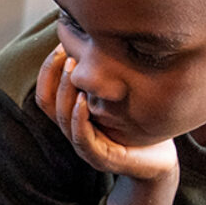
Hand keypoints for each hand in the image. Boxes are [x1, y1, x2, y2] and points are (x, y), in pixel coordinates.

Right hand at [35, 45, 176, 180]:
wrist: (159, 161)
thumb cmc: (139, 127)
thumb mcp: (119, 98)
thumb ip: (105, 79)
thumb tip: (102, 43)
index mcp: (73, 118)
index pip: (46, 93)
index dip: (47, 70)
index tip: (59, 47)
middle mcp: (73, 131)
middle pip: (47, 102)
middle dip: (53, 74)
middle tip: (64, 52)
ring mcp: (84, 147)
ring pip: (62, 117)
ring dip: (65, 90)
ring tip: (73, 67)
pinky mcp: (99, 159)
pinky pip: (81, 138)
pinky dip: (78, 117)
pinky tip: (84, 99)